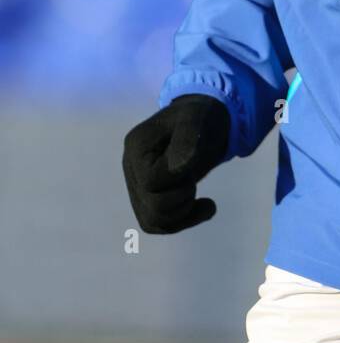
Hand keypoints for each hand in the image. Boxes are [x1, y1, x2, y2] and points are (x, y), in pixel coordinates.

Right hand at [122, 94, 230, 233]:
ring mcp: (137, 186)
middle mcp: (131, 169)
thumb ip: (188, 139)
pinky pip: (159, 224)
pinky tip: (205, 207)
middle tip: (193, 178)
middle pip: (152, 207)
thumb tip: (178, 167)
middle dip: (182, 197)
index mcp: (136, 146)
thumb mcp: (197, 119)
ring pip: (153, 221)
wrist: (202, 123)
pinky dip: (185, 221)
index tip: (192, 162)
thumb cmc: (198, 117)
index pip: (151, 182)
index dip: (178, 179)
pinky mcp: (148, 199)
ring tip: (196, 194)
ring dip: (183, 213)